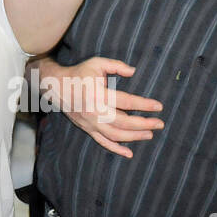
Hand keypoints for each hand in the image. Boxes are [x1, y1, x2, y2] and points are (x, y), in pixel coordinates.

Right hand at [49, 57, 163, 158]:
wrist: (56, 87)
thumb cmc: (79, 73)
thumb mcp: (96, 63)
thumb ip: (116, 65)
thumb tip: (134, 71)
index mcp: (98, 95)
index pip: (126, 101)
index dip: (144, 105)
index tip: (159, 106)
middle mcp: (94, 112)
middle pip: (123, 122)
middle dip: (144, 124)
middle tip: (160, 123)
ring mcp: (90, 123)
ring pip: (115, 135)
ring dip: (134, 137)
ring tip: (150, 134)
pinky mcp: (87, 129)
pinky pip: (103, 142)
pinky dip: (116, 149)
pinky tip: (129, 153)